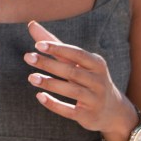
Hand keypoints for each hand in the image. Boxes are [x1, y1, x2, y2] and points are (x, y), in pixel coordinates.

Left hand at [24, 20, 134, 139]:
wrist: (112, 110)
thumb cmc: (88, 78)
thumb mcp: (76, 62)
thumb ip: (54, 45)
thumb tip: (31, 24)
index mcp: (97, 64)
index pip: (77, 54)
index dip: (58, 49)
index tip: (38, 45)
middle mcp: (98, 81)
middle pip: (72, 71)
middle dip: (49, 64)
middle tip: (28, 57)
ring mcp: (95, 99)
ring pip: (71, 90)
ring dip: (50, 83)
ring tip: (31, 77)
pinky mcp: (88, 116)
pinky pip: (70, 110)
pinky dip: (54, 104)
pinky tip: (40, 96)